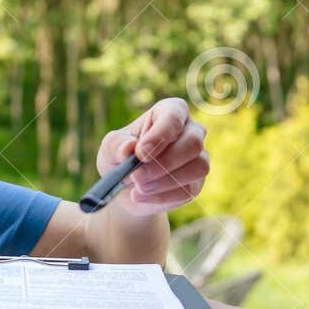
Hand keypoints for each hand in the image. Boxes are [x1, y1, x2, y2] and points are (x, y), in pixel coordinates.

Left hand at [96, 97, 208, 216]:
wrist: (126, 187)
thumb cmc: (120, 157)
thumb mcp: (110, 147)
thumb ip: (117, 144)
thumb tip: (129, 147)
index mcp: (171, 111)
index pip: (174, 116)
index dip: (160, 135)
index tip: (140, 153)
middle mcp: (192, 131)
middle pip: (193, 143)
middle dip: (164, 163)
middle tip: (136, 176)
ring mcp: (198, 158)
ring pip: (198, 167)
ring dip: (164, 181)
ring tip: (138, 187)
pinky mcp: (196, 183)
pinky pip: (187, 190)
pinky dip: (162, 197)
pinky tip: (141, 196)